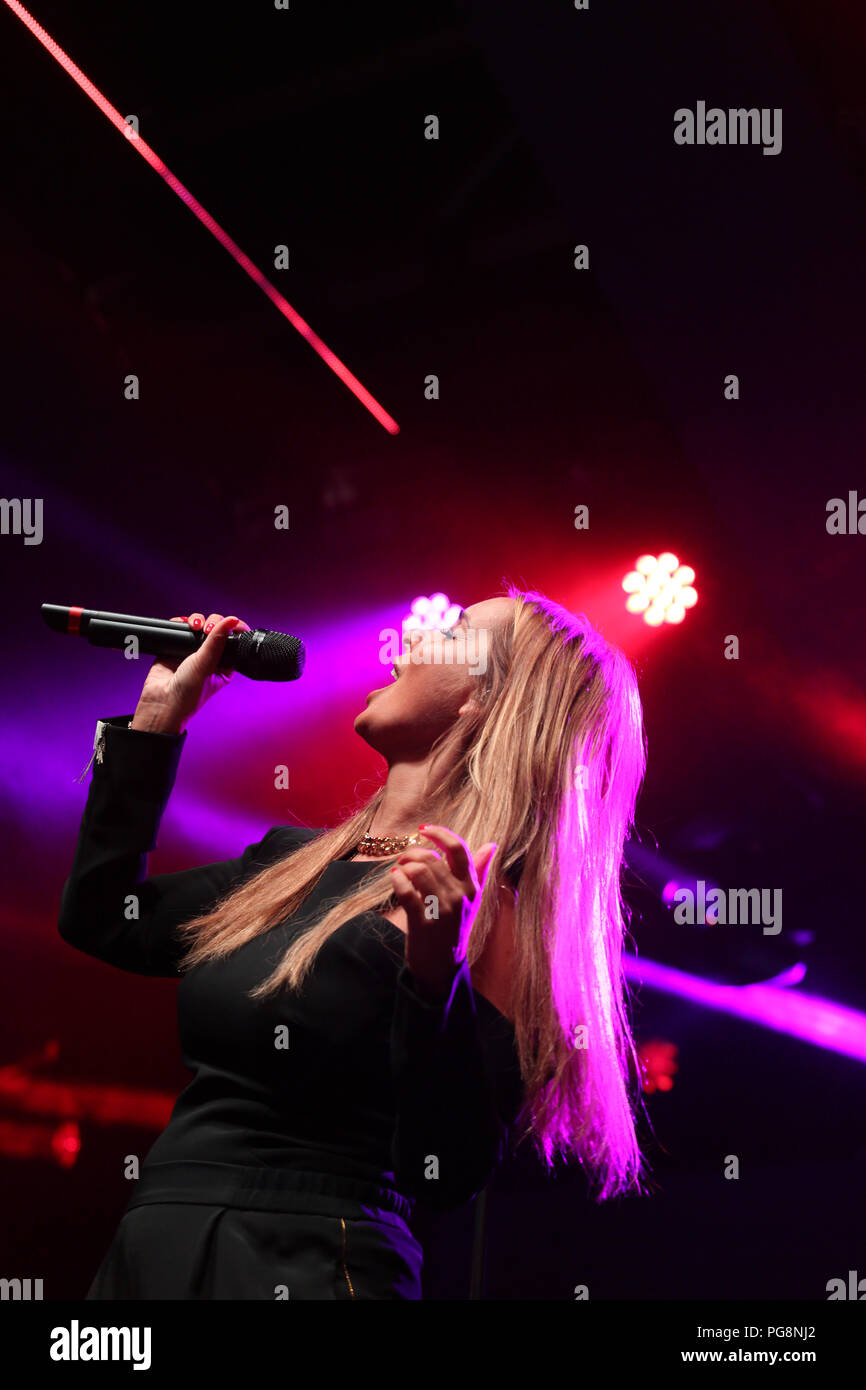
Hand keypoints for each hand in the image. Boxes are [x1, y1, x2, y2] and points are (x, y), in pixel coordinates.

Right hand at [131, 611, 251, 733]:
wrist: (160, 702)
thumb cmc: (187, 694)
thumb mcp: (206, 665)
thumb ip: (216, 641)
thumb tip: (231, 620)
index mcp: (224, 665)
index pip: (233, 640)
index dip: (233, 628)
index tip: (230, 622)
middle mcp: (210, 658)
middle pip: (216, 629)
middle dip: (212, 623)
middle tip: (206, 629)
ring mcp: (192, 652)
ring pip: (199, 626)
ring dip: (197, 620)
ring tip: (194, 626)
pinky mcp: (176, 648)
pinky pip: (181, 629)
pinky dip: (181, 622)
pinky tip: (182, 624)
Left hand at [389, 825, 497, 1000]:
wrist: (443, 968)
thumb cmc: (455, 928)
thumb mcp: (472, 900)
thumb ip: (480, 870)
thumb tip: (491, 845)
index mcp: (472, 886)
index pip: (459, 849)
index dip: (440, 833)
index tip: (423, 828)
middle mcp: (460, 896)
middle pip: (432, 857)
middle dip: (412, 852)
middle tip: (404, 858)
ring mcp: (442, 910)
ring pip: (419, 870)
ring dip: (404, 865)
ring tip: (400, 870)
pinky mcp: (423, 923)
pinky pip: (406, 891)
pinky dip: (397, 880)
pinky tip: (395, 879)